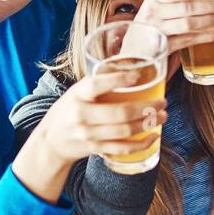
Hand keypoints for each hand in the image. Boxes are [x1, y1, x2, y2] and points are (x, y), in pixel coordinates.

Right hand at [39, 68, 167, 163]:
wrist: (51, 140)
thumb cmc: (70, 110)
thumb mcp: (77, 91)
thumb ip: (99, 81)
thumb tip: (131, 65)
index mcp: (78, 95)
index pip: (97, 84)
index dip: (118, 79)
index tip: (137, 75)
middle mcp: (81, 115)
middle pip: (119, 112)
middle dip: (147, 108)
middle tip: (162, 102)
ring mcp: (88, 134)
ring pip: (124, 131)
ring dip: (148, 124)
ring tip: (162, 117)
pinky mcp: (95, 148)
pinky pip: (122, 148)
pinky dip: (141, 144)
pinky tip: (153, 137)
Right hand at [133, 0, 213, 53]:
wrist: (137, 44)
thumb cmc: (155, 14)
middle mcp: (154, 12)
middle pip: (185, 8)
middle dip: (210, 6)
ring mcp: (158, 31)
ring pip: (188, 24)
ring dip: (210, 20)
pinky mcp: (165, 46)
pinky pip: (189, 40)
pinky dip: (206, 36)